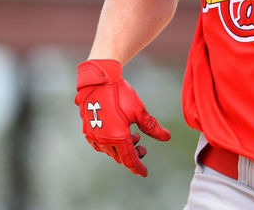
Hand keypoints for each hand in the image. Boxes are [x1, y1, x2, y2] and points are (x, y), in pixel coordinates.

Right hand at [74, 59, 170, 176]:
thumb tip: (166, 137)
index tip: (144, 173)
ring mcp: (93, 135)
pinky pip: (99, 144)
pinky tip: (117, 133)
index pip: (129, 160)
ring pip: (109, 151)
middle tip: (142, 146)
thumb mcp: (139, 111)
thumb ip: (153, 127)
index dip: (138, 167)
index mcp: (118, 137)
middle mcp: (103, 140)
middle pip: (119, 156)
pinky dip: (110, 143)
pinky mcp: (87, 128)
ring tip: (133, 136)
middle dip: (132, 154)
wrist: (98, 80)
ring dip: (121, 148)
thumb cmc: (120, 94)